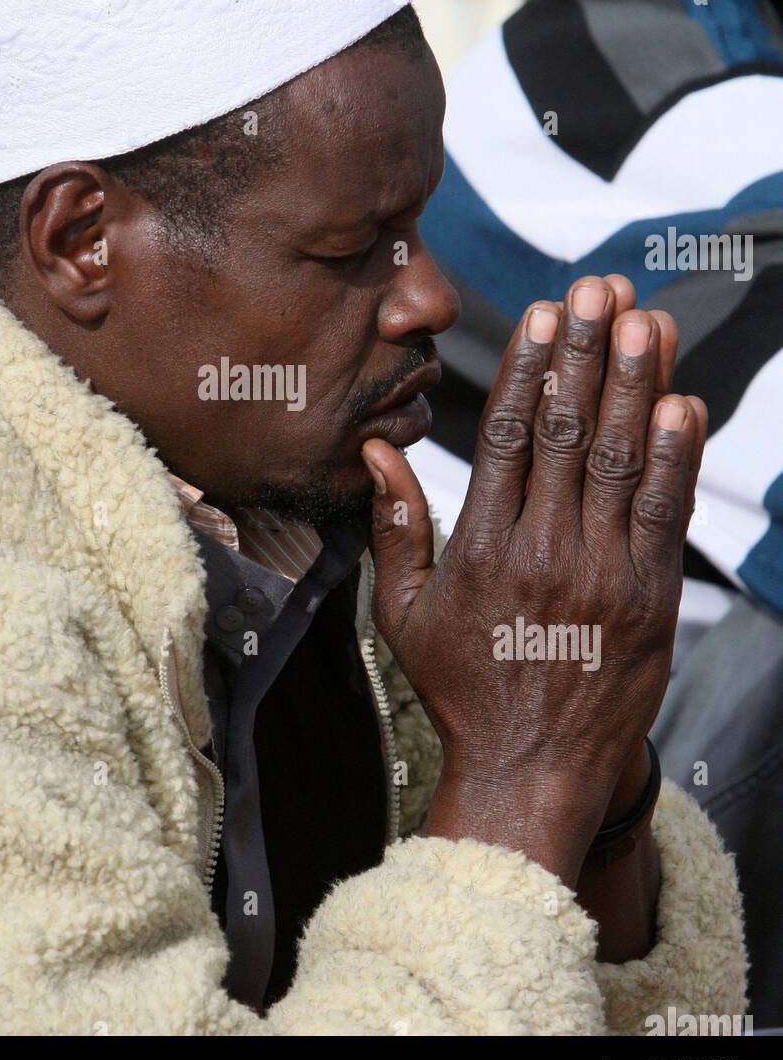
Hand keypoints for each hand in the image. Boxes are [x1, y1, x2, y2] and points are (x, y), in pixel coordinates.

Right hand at [362, 275, 705, 881]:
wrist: (531, 770)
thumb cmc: (461, 686)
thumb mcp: (404, 611)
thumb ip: (395, 524)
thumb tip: (377, 447)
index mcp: (481, 548)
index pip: (508, 436)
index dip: (528, 367)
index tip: (542, 314)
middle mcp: (542, 552)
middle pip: (566, 431)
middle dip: (586, 352)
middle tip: (600, 289)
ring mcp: (601, 576)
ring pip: (619, 461)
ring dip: (635, 384)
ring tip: (646, 320)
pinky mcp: (649, 601)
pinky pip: (663, 515)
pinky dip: (675, 457)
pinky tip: (682, 402)